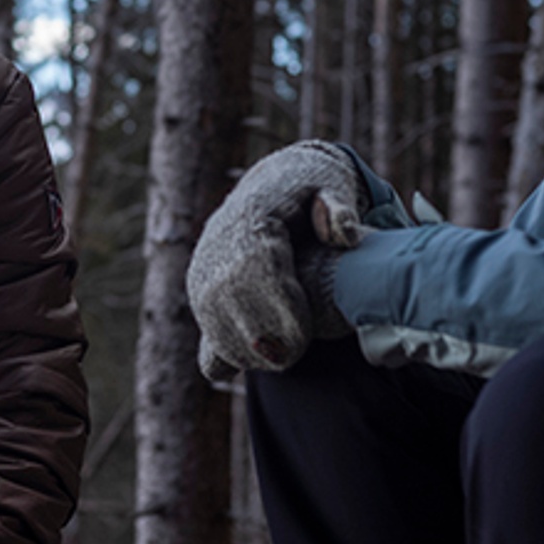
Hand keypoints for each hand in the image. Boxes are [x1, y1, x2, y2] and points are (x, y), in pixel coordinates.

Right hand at [186, 141, 370, 379]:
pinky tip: (253, 360)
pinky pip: (204, 318)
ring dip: (241, 347)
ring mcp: (204, 262)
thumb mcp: (333, 186)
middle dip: (260, 335)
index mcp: (253, 215)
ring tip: (278, 361)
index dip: (279, 309)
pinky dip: (225, 347)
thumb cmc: (314, 190)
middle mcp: (218, 240)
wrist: (277, 183)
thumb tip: (343, 235)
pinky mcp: (200, 282)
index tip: (303, 337)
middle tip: (292, 357)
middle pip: (231, 297)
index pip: (260, 269)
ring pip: (211, 313)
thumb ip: (341, 209)